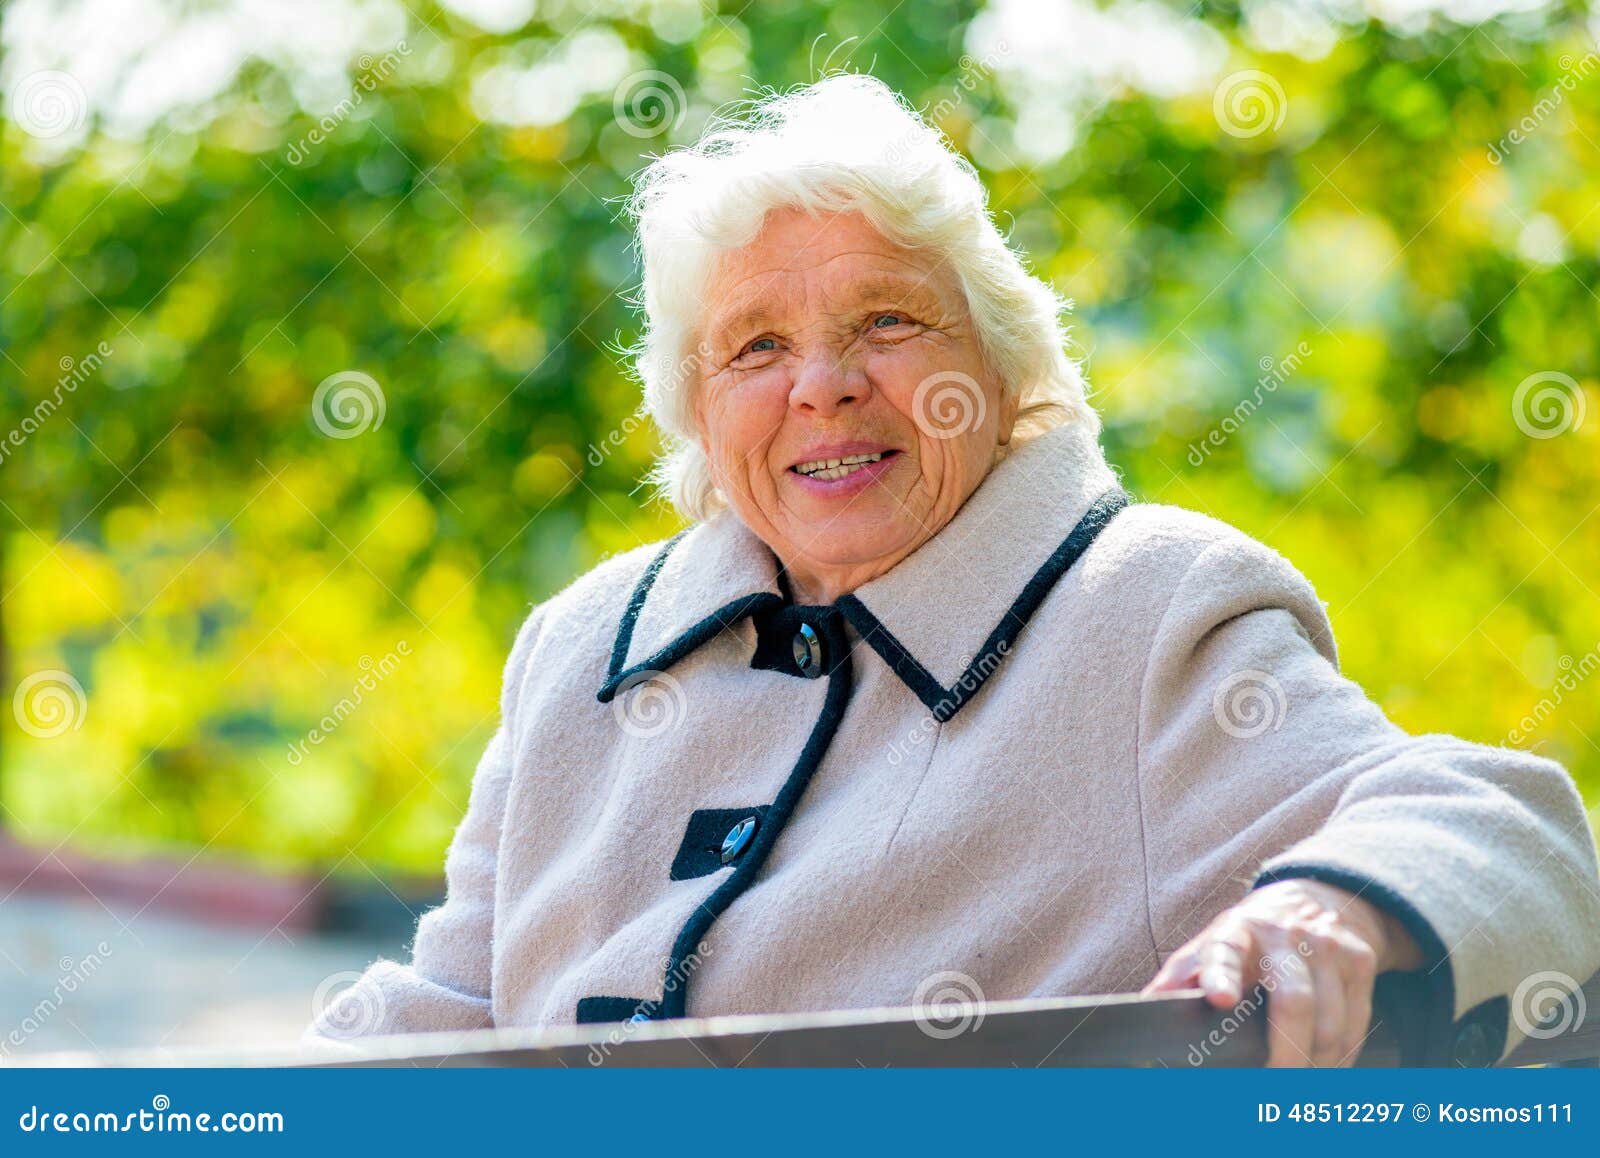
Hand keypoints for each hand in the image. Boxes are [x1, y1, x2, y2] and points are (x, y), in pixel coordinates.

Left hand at [1141, 878, 1422, 1066]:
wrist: (1313, 897)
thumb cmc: (1249, 938)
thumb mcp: (1211, 945)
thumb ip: (1180, 978)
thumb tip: (1142, 1010)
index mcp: (1234, 931)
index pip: (1223, 951)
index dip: (1220, 975)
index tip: (1219, 999)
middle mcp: (1283, 935)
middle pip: (1292, 1000)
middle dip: (1286, 1054)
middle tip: (1275, 1090)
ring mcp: (1326, 946)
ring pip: (1329, 1021)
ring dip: (1317, 1066)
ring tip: (1300, 1094)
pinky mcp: (1359, 960)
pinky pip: (1355, 1024)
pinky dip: (1342, 1058)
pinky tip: (1326, 1073)